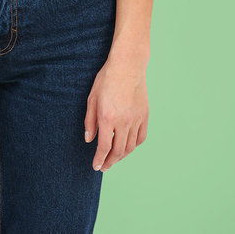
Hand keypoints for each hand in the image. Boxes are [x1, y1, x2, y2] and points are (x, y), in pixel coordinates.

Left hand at [84, 55, 148, 170]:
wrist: (127, 67)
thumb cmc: (106, 80)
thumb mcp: (91, 99)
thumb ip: (90, 121)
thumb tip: (89, 139)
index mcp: (107, 118)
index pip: (103, 147)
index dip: (99, 159)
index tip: (96, 166)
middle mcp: (123, 122)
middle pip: (118, 151)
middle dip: (110, 162)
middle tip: (104, 167)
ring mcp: (136, 120)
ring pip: (130, 146)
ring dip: (122, 156)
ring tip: (114, 159)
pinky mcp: (145, 116)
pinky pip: (140, 137)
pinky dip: (134, 146)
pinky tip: (128, 147)